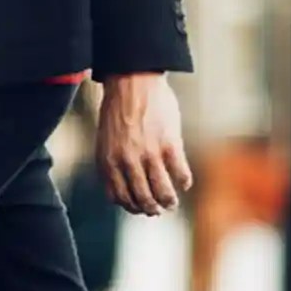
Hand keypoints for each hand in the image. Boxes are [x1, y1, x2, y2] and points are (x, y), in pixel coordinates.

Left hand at [95, 73, 191, 215]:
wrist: (132, 81)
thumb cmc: (119, 109)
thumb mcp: (106, 139)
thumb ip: (114, 163)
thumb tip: (126, 189)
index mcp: (108, 161)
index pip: (120, 198)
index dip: (132, 207)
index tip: (141, 208)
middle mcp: (127, 161)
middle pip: (142, 199)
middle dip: (152, 209)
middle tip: (160, 209)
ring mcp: (149, 154)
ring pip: (163, 193)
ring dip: (169, 202)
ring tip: (172, 202)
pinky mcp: (169, 145)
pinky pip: (180, 174)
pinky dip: (184, 182)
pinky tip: (184, 181)